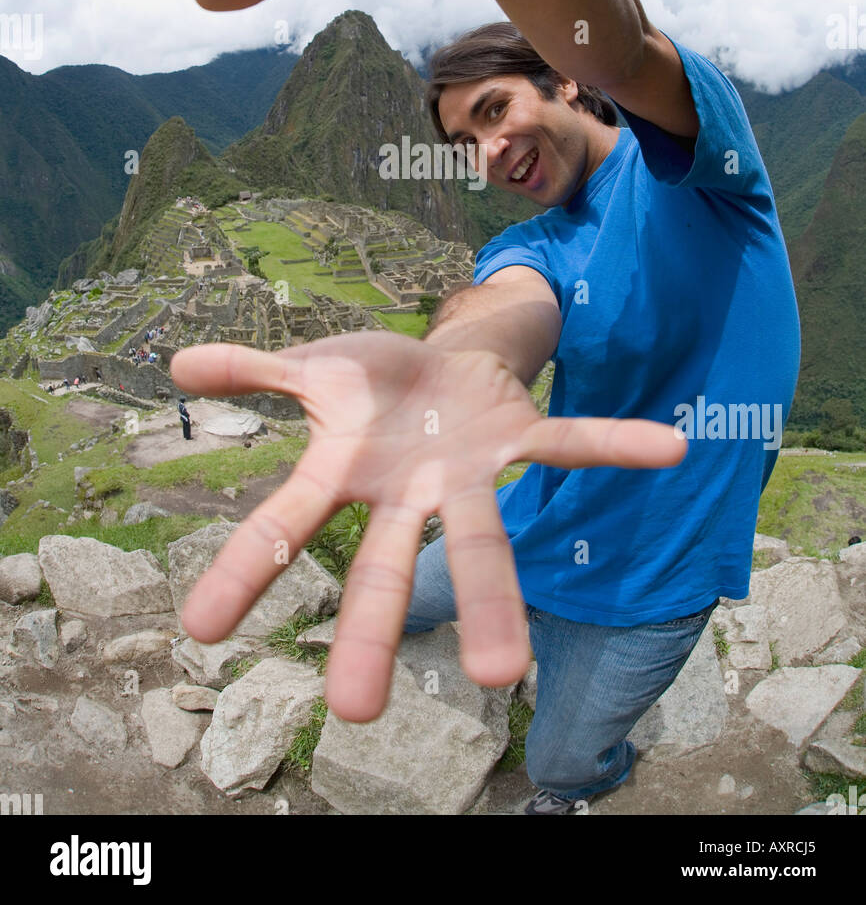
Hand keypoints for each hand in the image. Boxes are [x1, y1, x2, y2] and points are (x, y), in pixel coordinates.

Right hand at [169, 332, 686, 721]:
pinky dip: (615, 442)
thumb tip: (177, 366)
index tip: (199, 635)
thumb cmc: (376, 381)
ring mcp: (468, 475)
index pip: (281, 529)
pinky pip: (569, 441)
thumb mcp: (313, 369)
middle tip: (357, 712)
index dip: (242, 576)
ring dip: (494, 602)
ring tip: (510, 672)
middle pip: (386, 567)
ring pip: (481, 541)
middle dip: (372, 632)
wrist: (448, 357)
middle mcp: (407, 494)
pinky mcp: (519, 440)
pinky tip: (669, 448)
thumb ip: (252, 373)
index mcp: (345, 474)